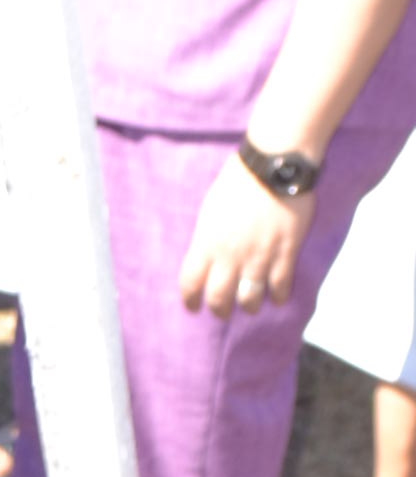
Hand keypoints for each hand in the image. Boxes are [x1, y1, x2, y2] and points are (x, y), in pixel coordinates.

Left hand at [177, 151, 311, 316]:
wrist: (274, 165)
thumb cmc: (239, 181)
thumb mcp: (210, 209)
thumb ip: (207, 237)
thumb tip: (205, 257)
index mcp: (206, 242)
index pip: (190, 283)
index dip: (190, 299)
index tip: (192, 306)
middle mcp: (230, 255)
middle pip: (219, 297)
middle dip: (219, 309)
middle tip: (222, 312)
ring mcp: (258, 255)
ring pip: (250, 298)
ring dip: (250, 306)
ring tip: (252, 307)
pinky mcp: (285, 252)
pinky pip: (279, 285)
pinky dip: (277, 296)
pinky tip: (276, 298)